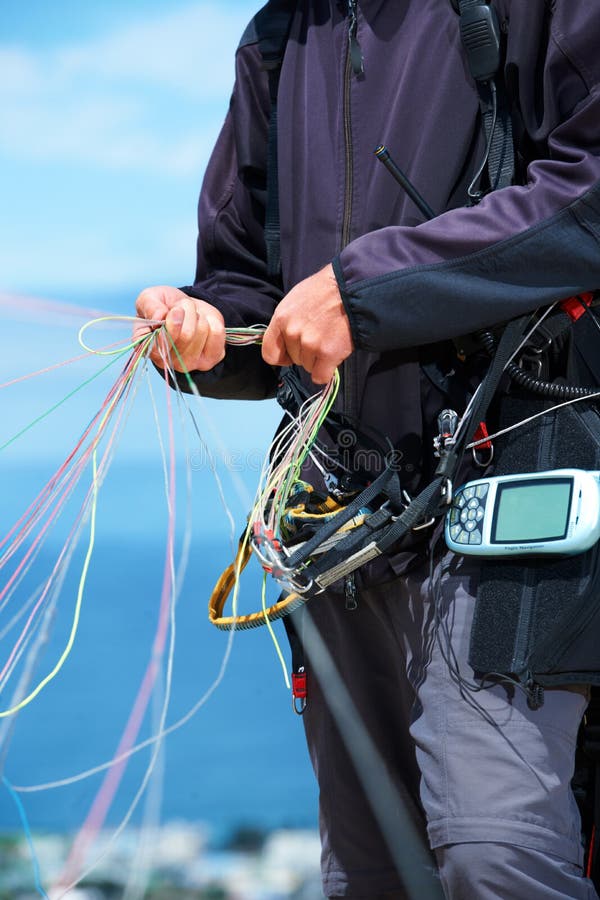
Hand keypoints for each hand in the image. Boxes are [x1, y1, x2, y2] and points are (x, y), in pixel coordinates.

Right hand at [135, 285, 225, 372]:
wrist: (187, 310)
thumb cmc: (165, 306)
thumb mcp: (150, 298)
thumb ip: (149, 305)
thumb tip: (159, 316)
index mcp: (148, 348)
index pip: (159, 346)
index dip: (170, 326)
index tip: (173, 311)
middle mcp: (168, 361)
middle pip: (186, 335)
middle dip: (186, 311)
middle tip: (182, 308)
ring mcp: (190, 363)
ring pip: (202, 331)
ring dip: (198, 315)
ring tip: (192, 315)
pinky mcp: (210, 359)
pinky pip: (217, 333)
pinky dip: (212, 320)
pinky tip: (204, 323)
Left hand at [261, 264, 353, 383]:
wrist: (352, 288)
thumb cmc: (325, 290)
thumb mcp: (296, 299)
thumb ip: (287, 322)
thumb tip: (286, 339)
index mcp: (281, 318)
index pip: (269, 353)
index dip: (281, 357)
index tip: (290, 355)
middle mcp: (292, 333)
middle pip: (294, 359)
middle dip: (306, 353)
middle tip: (321, 336)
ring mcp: (310, 344)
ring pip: (308, 367)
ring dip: (319, 359)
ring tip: (331, 339)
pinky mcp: (328, 353)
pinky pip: (320, 376)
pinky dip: (326, 372)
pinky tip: (333, 358)